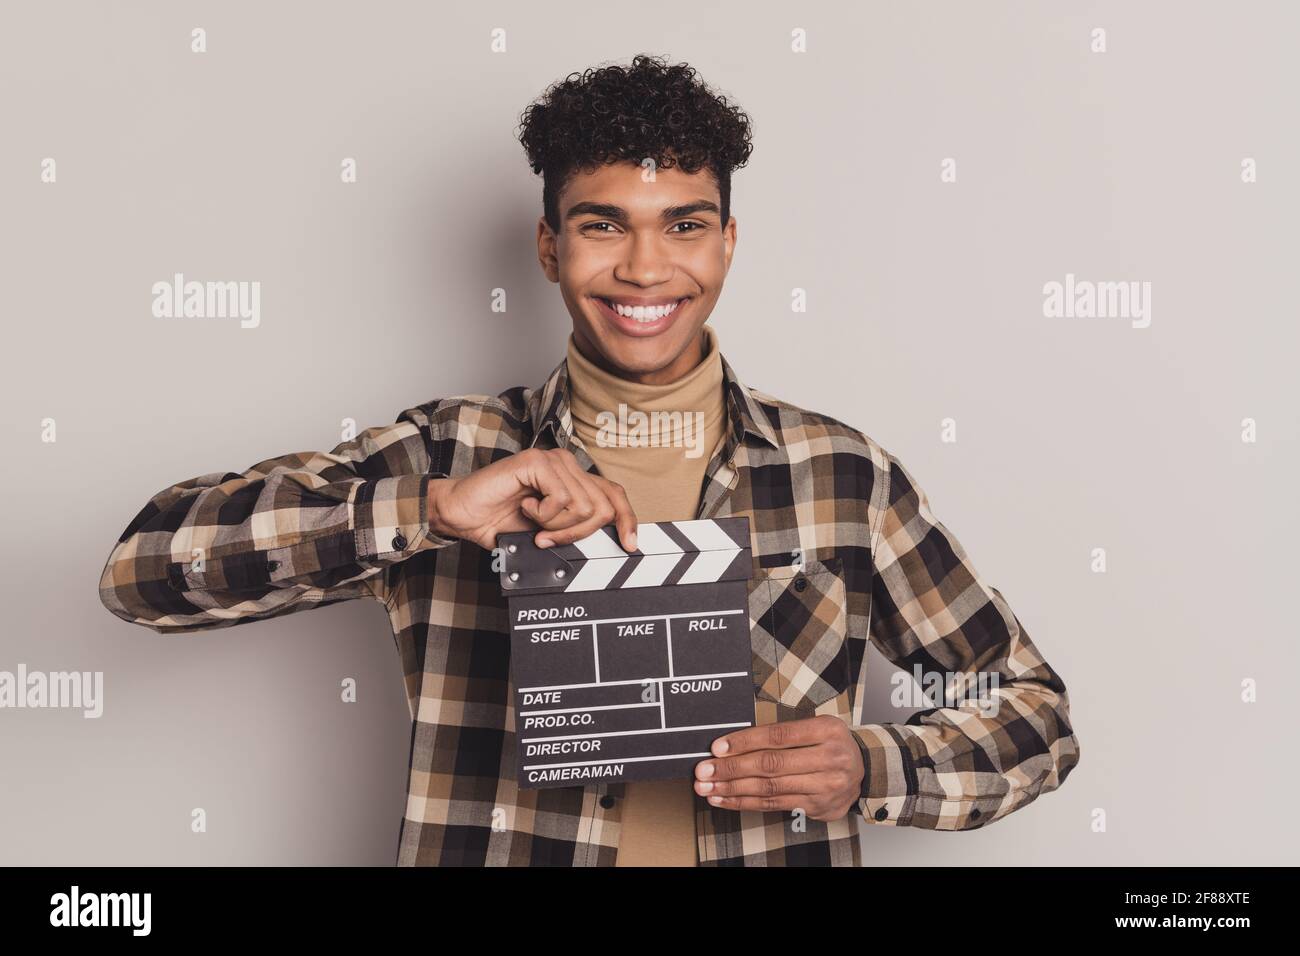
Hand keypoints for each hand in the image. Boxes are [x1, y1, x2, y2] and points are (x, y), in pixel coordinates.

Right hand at [426, 447, 637, 552]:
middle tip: (547, 538)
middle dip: (576, 533)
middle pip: (601, 508)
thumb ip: (575, 530)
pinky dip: (543, 514)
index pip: (614, 495)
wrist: (463, 515)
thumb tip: (611, 543)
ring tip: (534, 522)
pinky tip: (525, 508)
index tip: (631, 545)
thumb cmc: (501, 522)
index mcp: (573, 480)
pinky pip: (561, 498)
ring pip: (583, 506)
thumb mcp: (548, 533)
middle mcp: (568, 465)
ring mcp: (553, 460)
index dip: (627, 519)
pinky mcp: (537, 461)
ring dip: (556, 526)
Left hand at [693, 715, 863, 820]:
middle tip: (704, 771)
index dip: (744, 741)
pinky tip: (725, 799)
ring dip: (733, 790)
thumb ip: (782, 733)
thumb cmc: (830, 742)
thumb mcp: (815, 725)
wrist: (863, 768)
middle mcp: (830, 758)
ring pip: (770, 788)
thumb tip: (732, 743)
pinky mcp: (819, 807)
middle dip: (731, 769)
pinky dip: (746, 803)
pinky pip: (775, 805)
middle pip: (771, 765)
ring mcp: (826, 786)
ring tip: (708, 787)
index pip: (778, 735)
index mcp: (827, 730)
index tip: (717, 747)